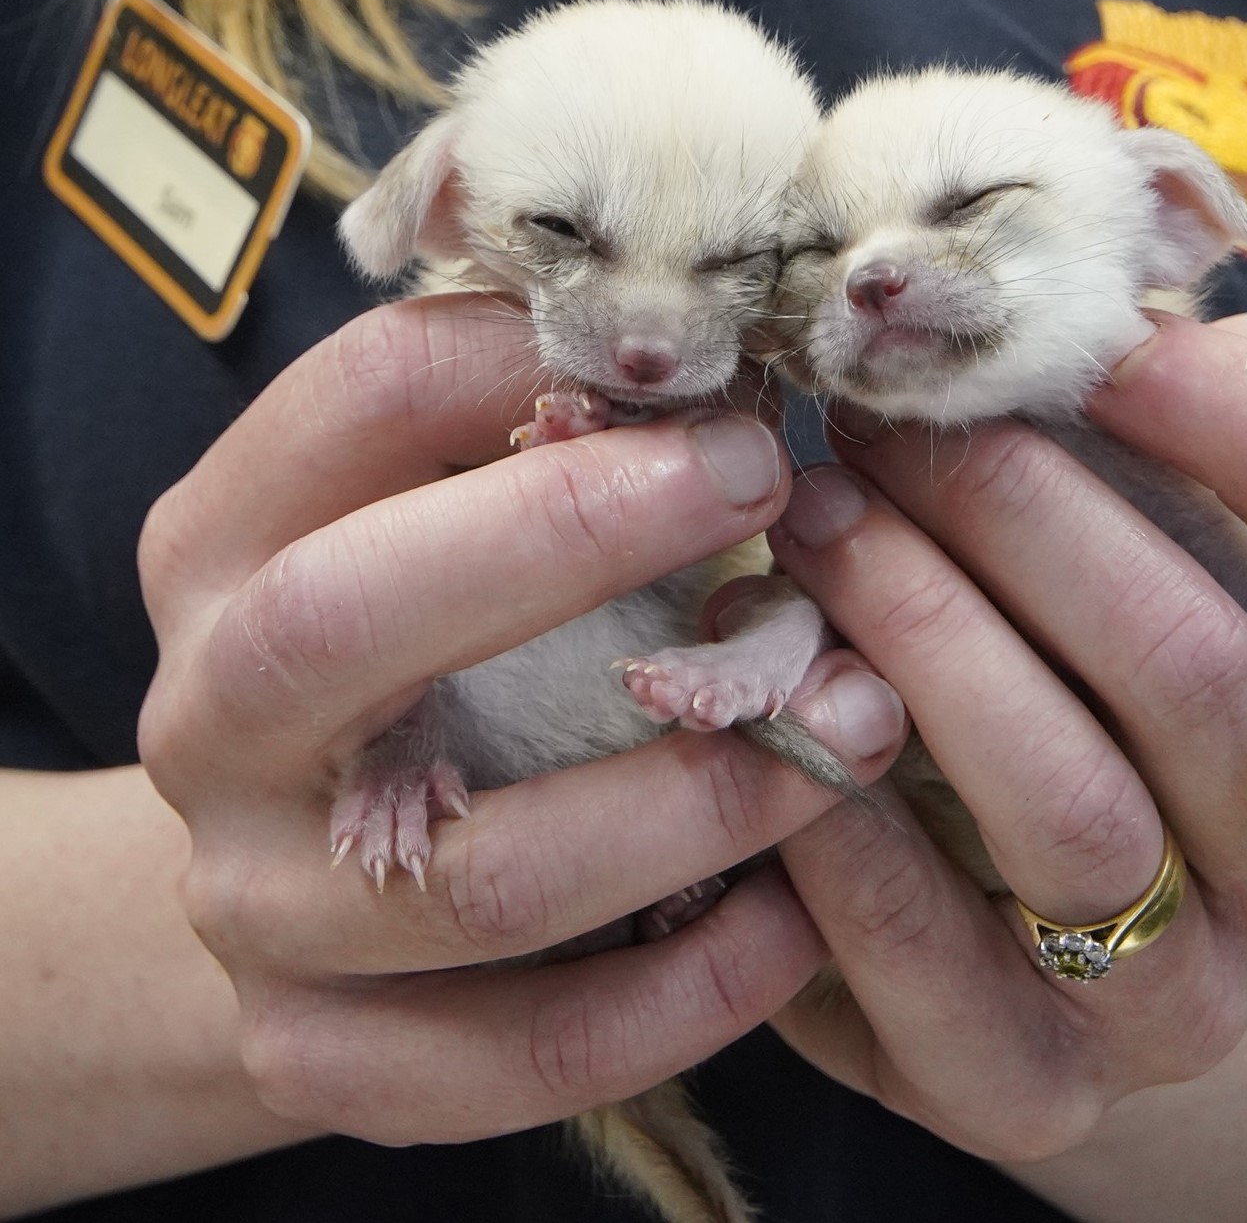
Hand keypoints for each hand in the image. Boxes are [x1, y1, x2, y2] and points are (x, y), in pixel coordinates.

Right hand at [135, 295, 907, 1142]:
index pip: (363, 398)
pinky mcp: (320, 1050)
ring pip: (478, 876)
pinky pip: (516, 1058)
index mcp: (227, 539)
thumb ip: (542, 446)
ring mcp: (251, 903)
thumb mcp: (439, 518)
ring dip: (700, 800)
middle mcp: (209, 718)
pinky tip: (796, 918)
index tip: (721, 400)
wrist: (294, 857)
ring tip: (854, 731)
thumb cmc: (419, 644)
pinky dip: (683, 990)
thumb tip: (730, 387)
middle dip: (575, 542)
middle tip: (769, 494)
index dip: (547, 370)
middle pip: (346, 618)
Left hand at [756, 312, 1246, 1161]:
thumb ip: (1159, 436)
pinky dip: (839, 826)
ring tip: (810, 522)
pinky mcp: (1028, 1087)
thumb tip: (1118, 312)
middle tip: (880, 420)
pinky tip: (766, 712)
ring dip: (921, 637)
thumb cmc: (1080, 678)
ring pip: (1072, 805)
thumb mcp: (1152, 552)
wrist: (1038, 945)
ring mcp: (1176, 995)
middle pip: (1201, 666)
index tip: (1107, 341)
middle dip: (1020, 511)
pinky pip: (934, 970)